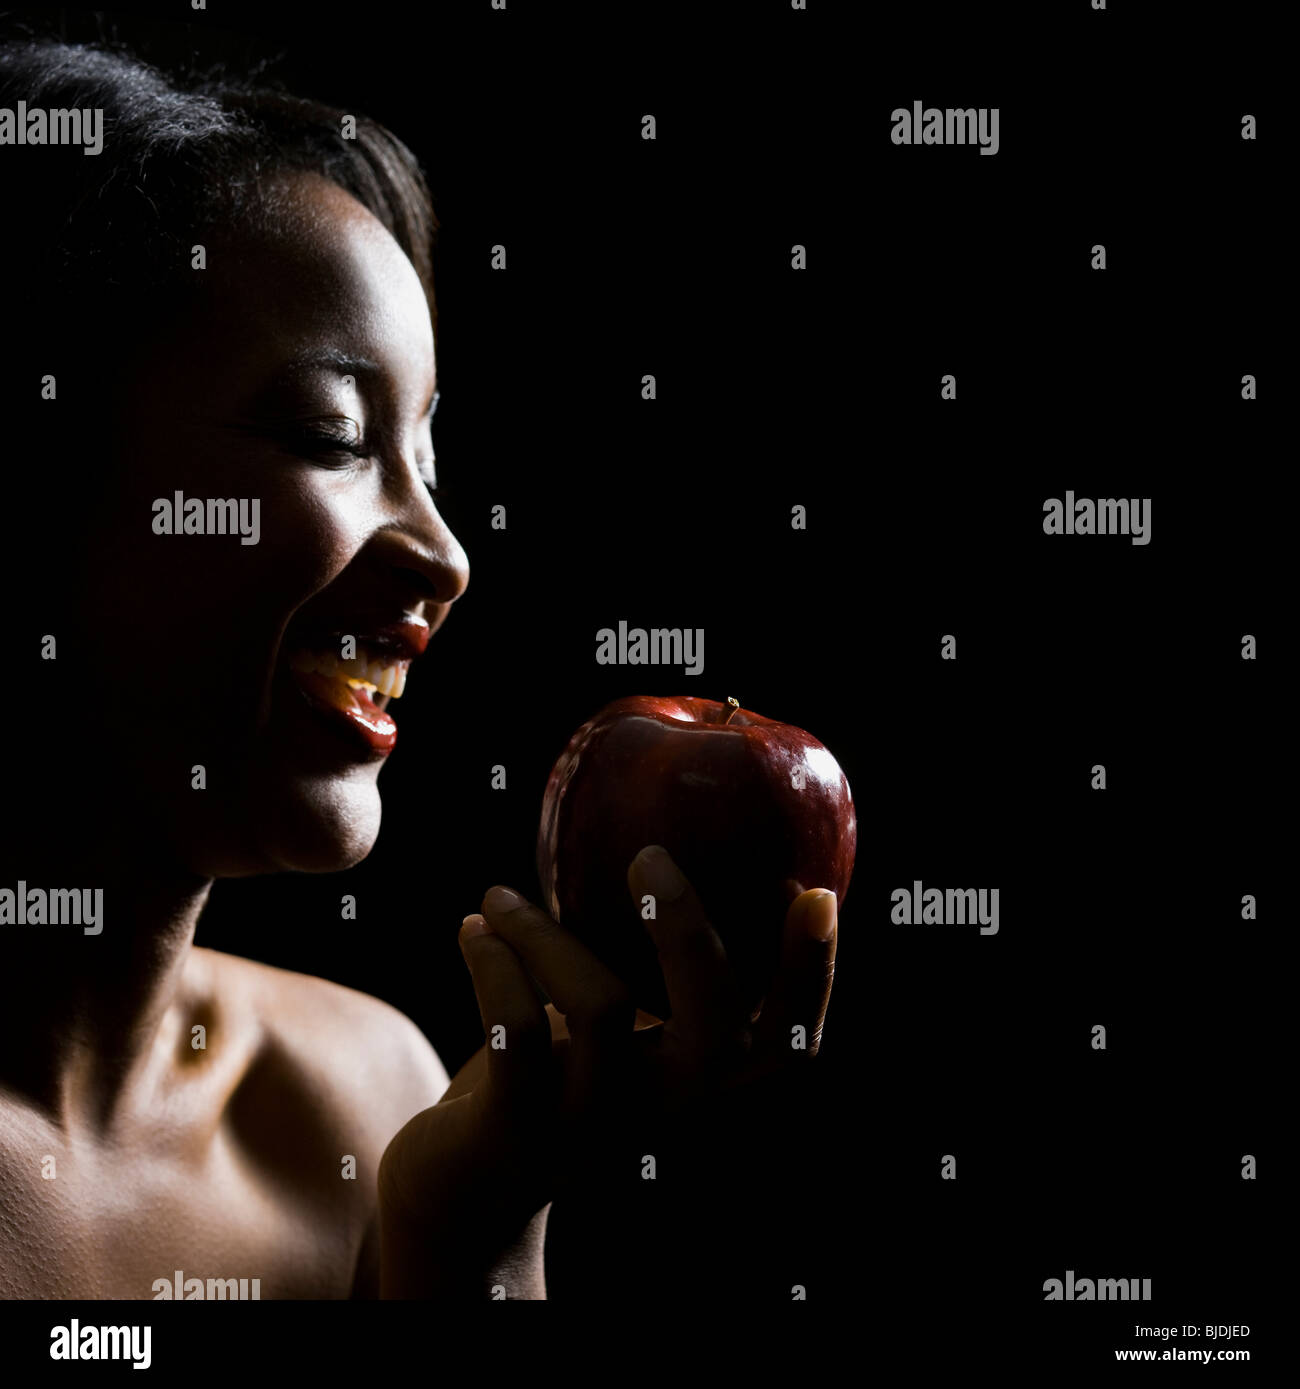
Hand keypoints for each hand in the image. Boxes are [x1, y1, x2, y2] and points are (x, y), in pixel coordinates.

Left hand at [378, 847, 836, 1287]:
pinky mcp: (521, 1133)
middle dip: (688, 929)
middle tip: (648, 855)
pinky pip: (522, 1030)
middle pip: (714, 1026)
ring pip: (600, 1005)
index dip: (812, 974)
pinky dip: (496, 967)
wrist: (473, 1187)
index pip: (788, 1046)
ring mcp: (598, 1129)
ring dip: (543, 932)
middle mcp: (668, 1116)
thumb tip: (670, 850)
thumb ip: (657, 977)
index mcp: (706, 1089)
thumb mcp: (624, 1034)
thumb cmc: (562, 1080)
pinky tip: (474, 933)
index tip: (817, 896)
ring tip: (497, 897)